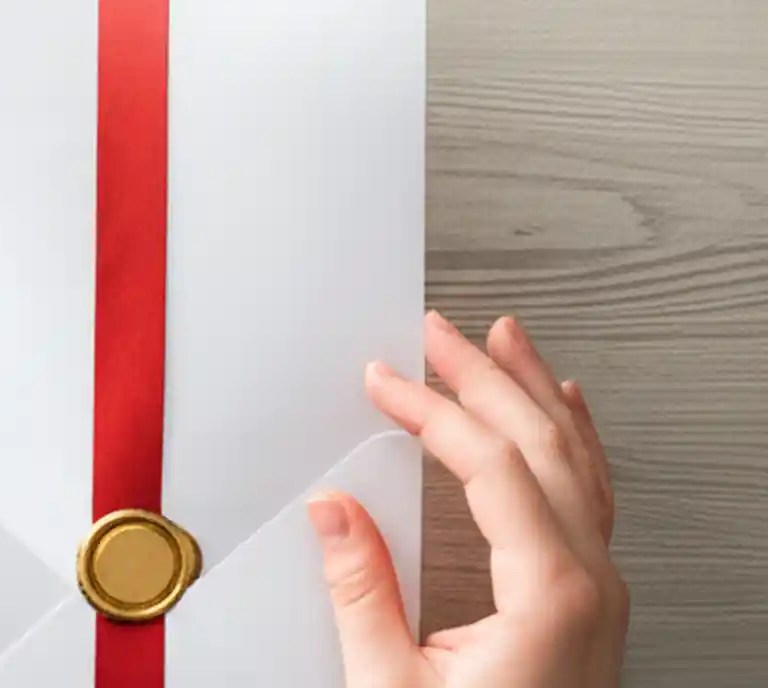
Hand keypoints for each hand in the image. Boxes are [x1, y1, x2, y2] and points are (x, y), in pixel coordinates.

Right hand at [309, 313, 628, 687]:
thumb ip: (361, 592)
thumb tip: (332, 510)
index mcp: (549, 595)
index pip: (490, 465)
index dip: (432, 409)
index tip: (385, 379)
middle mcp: (590, 582)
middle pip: (543, 444)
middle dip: (485, 376)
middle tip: (438, 332)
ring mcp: (601, 590)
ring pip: (579, 460)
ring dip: (534, 391)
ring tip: (505, 340)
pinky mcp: (591, 600)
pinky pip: (593, 494)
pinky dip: (573, 438)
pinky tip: (562, 409)